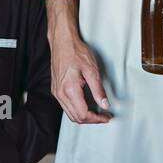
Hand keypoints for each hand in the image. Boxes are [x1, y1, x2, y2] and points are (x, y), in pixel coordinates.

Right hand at [46, 0, 111, 124]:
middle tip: (104, 116)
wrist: (62, 42)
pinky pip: (66, 106)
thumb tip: (104, 104)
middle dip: (91, 120)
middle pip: (76, 117)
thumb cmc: (76, 52)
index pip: (84, 114)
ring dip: (84, 116)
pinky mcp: (56, 89)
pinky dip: (77, 110)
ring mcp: (56, 92)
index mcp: (70, 90)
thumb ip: (98, 89)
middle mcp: (60, 94)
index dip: (97, 119)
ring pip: (70, 114)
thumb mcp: (92, 70)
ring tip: (97, 113)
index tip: (106, 116)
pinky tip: (86, 105)